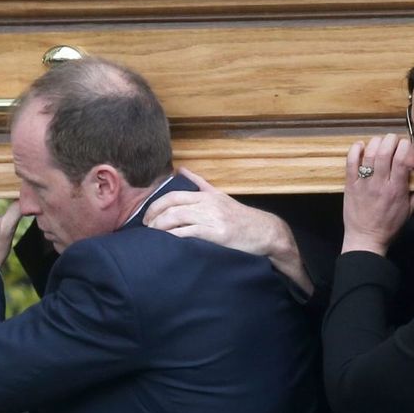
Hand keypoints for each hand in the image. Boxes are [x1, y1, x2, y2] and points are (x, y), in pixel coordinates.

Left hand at [144, 169, 310, 293]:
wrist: (266, 233)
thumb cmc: (242, 218)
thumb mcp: (221, 197)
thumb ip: (200, 185)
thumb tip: (182, 170)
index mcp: (207, 196)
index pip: (174, 195)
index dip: (156, 205)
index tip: (147, 216)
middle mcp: (208, 205)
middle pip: (172, 206)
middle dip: (154, 217)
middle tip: (146, 228)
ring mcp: (213, 219)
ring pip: (177, 218)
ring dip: (161, 227)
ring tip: (153, 236)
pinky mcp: (218, 234)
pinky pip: (190, 233)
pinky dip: (175, 237)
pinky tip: (168, 242)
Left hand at [341, 134, 413, 254]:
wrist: (366, 239)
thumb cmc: (388, 227)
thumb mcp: (408, 213)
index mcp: (396, 189)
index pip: (402, 160)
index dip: (406, 147)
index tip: (407, 145)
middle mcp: (380, 184)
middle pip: (385, 152)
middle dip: (391, 140)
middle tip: (394, 139)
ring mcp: (364, 183)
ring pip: (369, 154)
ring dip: (376, 142)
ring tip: (380, 141)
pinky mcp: (350, 185)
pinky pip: (350, 163)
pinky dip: (355, 150)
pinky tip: (361, 145)